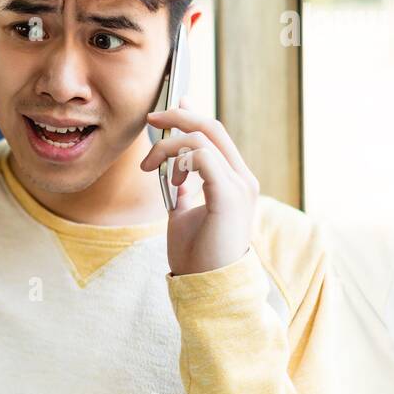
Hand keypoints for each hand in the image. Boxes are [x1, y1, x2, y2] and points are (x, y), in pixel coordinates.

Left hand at [140, 97, 258, 275]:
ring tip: (151, 168)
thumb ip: (183, 189)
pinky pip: (203, 157)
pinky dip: (180, 159)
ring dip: (169, 146)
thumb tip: (174, 168)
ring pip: (203, 138)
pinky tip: (171, 179)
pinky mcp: (229, 196)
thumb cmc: (197, 256)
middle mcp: (242, 179)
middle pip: (211, 127)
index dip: (192, 113)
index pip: (216, 134)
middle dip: (178, 116)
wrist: (208, 288)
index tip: (169, 106)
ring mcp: (240, 186)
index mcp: (234, 181)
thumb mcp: (185, 214)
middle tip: (150, 119)